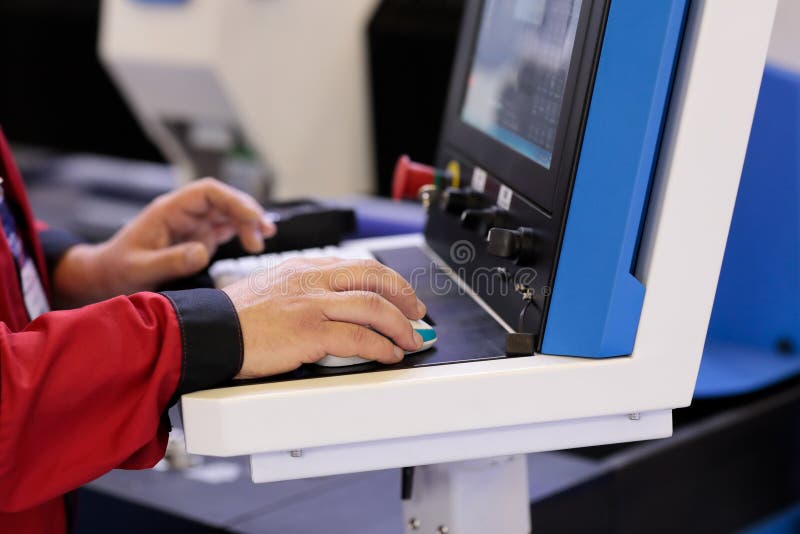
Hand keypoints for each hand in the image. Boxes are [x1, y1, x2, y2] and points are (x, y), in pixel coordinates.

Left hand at [54, 178, 274, 305]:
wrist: (105, 278)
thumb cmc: (117, 271)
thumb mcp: (140, 269)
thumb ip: (171, 261)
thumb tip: (204, 252)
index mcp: (169, 210)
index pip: (208, 192)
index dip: (234, 201)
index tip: (252, 219)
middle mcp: (183, 213)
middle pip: (223, 200)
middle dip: (246, 212)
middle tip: (264, 234)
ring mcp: (191, 225)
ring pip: (227, 213)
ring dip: (247, 223)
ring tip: (262, 241)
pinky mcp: (197, 238)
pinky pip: (224, 228)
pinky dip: (241, 233)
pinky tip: (254, 242)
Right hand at [223, 257, 427, 377]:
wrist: (208, 331)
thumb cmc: (236, 318)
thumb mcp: (274, 289)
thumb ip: (306, 292)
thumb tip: (336, 307)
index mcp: (305, 267)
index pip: (359, 265)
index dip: (389, 280)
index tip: (401, 294)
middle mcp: (312, 279)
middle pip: (374, 277)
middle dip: (404, 295)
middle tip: (418, 313)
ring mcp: (312, 304)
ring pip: (373, 306)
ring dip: (400, 325)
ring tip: (411, 338)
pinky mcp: (309, 331)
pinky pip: (358, 337)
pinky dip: (381, 346)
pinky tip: (389, 353)